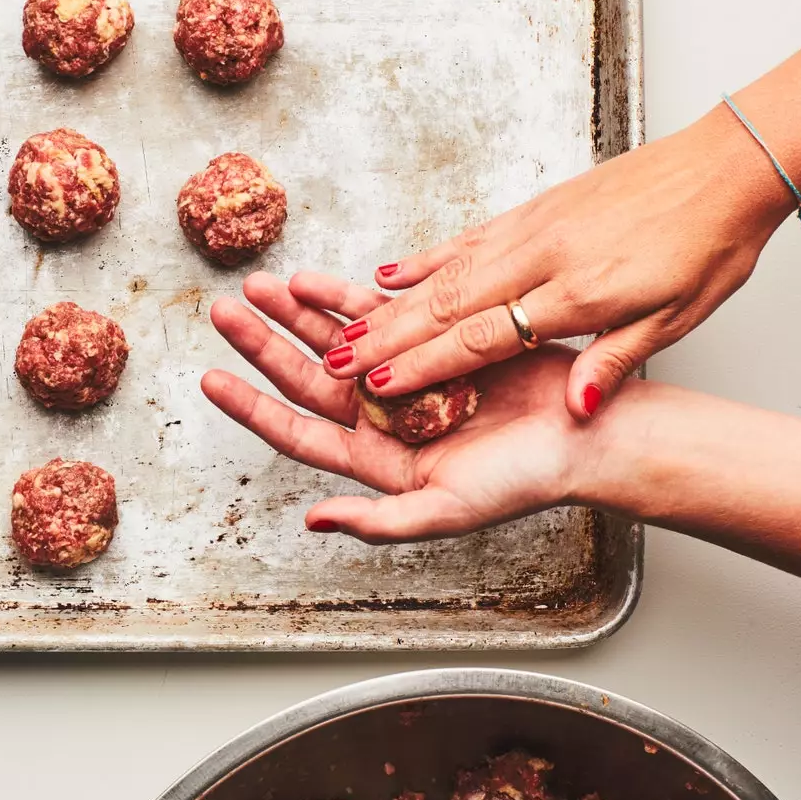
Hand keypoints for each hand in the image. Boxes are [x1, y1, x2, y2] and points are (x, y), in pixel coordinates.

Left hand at [200, 271, 604, 541]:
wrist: (587, 434)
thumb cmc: (526, 481)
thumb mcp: (448, 511)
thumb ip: (380, 521)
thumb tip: (314, 519)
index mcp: (378, 460)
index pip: (298, 432)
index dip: (252, 407)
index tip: (212, 379)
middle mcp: (383, 418)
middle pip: (306, 377)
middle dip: (264, 345)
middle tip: (224, 313)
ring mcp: (404, 377)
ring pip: (335, 339)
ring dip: (295, 313)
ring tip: (258, 285)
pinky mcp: (432, 342)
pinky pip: (377, 315)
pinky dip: (345, 296)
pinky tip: (312, 278)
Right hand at [306, 106, 794, 418]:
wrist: (729, 164)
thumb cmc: (711, 245)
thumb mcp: (678, 319)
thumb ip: (614, 361)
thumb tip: (578, 408)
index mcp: (578, 295)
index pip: (484, 339)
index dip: (426, 367)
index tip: (379, 390)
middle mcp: (542, 258)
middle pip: (447, 306)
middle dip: (386, 340)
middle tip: (335, 364)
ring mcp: (532, 228)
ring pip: (445, 273)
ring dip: (390, 306)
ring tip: (343, 329)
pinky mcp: (534, 208)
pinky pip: (465, 239)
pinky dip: (423, 259)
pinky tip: (390, 274)